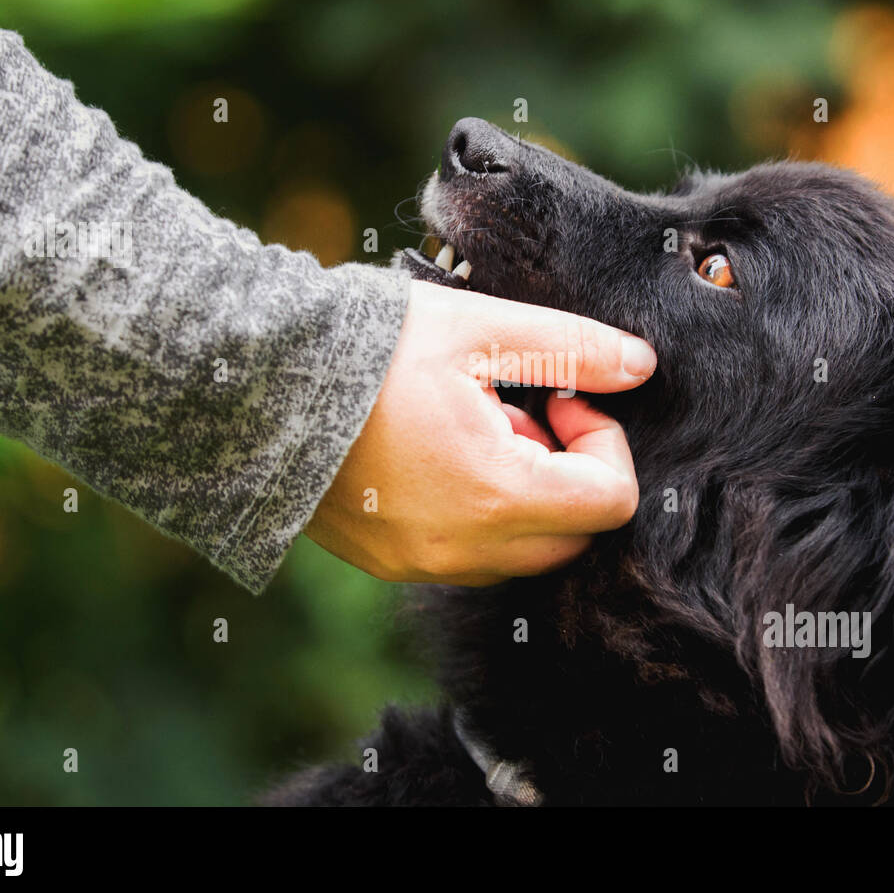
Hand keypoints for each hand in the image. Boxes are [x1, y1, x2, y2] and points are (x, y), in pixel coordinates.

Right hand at [305, 280, 656, 584]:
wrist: (254, 381)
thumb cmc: (366, 347)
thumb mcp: (480, 330)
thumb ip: (572, 347)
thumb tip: (640, 366)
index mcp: (495, 494)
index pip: (610, 500)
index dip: (604, 442)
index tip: (564, 399)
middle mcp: (462, 548)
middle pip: (571, 537)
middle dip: (567, 473)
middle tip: (521, 412)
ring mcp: (421, 562)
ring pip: (518, 551)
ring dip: (523, 494)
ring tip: (474, 427)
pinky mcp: (388, 561)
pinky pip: (466, 555)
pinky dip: (478, 514)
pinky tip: (438, 454)